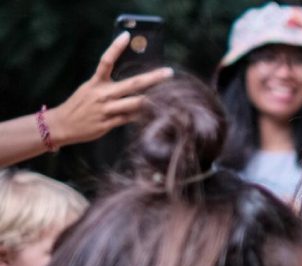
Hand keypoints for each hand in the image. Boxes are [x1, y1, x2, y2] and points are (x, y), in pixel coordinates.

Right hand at [47, 33, 171, 148]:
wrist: (62, 124)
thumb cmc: (81, 105)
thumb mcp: (90, 89)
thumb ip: (107, 84)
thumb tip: (131, 80)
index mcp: (96, 82)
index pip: (106, 60)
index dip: (115, 47)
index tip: (126, 35)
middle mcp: (102, 94)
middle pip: (132, 83)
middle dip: (153, 78)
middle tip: (169, 72)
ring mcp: (106, 109)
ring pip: (134, 104)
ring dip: (152, 101)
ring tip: (169, 98)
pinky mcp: (108, 124)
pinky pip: (130, 119)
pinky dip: (142, 117)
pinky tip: (154, 115)